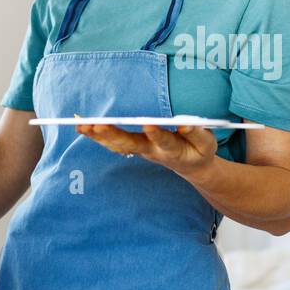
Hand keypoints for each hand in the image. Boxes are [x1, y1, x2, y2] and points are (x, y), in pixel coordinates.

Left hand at [76, 123, 217, 178]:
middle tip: (98, 124)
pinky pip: (112, 143)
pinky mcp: (133, 148)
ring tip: (82, 124)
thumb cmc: (199, 151)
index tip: (149, 124)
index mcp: (173, 149)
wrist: (192, 166)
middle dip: (113, 135)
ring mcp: (141, 151)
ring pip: (117, 146)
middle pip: (131, 145)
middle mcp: (152, 151)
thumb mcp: (207, 144)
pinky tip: (81, 125)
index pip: (165, 142)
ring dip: (99, 136)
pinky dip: (96, 135)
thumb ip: (197, 133)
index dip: (157, 134)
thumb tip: (185, 122)